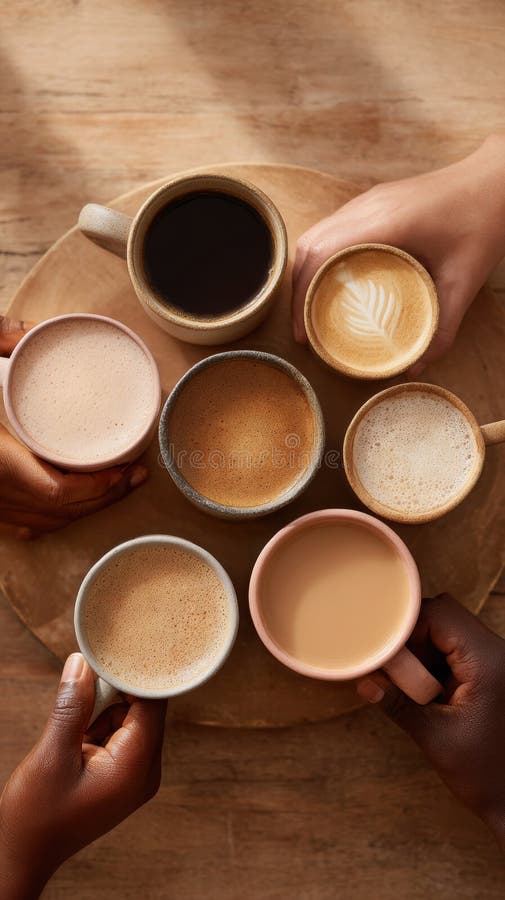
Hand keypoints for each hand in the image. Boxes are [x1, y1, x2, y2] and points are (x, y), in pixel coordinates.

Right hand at [0, 315, 147, 538]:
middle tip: (134, 479)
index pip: (55, 491)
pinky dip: (46, 521)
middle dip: (102, 500)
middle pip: (55, 513)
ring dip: (80, 513)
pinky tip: (64, 508)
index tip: (126, 469)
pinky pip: (16, 526)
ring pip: (37, 525)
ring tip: (113, 489)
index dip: (97, 489)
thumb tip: (25, 331)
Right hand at [0, 653, 166, 897]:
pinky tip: (77, 739)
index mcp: (137, 767)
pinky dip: (98, 726)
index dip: (133, 676)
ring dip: (102, 711)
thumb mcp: (52, 754)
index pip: (153, 703)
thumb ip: (73, 706)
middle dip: (114, 693)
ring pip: (129, 719)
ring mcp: (135, 776)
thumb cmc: (36, 816)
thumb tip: (82, 663)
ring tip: (75, 729)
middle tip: (83, 688)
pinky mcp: (122, 776)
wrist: (22, 856)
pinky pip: (119, 735)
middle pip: (144, 709)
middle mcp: (145, 771)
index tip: (112, 655)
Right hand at [292, 134, 504, 372]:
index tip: (303, 330)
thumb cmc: (483, 223)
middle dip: (297, 288)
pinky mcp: (374, 200)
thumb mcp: (465, 282)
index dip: (303, 294)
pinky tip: (330, 282)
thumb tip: (416, 365)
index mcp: (386, 221)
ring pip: (317, 233)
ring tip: (311, 307)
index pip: (322, 254)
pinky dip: (321, 256)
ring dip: (306, 270)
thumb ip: (442, 328)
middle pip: (310, 245)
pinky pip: (332, 228)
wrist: (496, 180)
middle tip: (303, 327)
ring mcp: (369, 199)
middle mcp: (369, 206)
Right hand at [357, 594, 504, 847]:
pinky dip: (433, 664)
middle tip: (393, 669)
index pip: (441, 614)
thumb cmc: (486, 775)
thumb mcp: (435, 738)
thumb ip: (398, 705)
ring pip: (448, 632)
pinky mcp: (491, 674)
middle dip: (412, 638)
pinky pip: (455, 652)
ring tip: (410, 687)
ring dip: (421, 652)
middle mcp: (497, 653)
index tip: (383, 649)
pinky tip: (425, 693)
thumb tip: (364, 683)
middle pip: (444, 616)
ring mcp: (496, 662)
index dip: (407, 626)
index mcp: (489, 661)